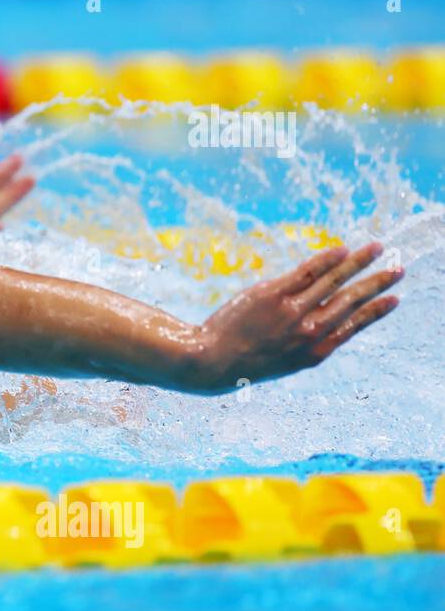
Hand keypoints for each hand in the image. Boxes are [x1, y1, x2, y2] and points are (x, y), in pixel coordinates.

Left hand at [189, 243, 402, 391]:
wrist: (213, 360)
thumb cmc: (248, 361)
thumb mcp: (287, 360)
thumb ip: (309, 341)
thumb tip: (327, 318)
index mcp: (316, 352)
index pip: (355, 325)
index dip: (376, 311)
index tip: (394, 299)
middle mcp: (310, 331)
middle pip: (352, 300)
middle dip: (378, 283)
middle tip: (398, 270)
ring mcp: (293, 311)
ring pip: (334, 280)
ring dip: (359, 262)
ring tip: (377, 249)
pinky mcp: (273, 294)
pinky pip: (308, 272)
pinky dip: (328, 259)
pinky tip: (342, 250)